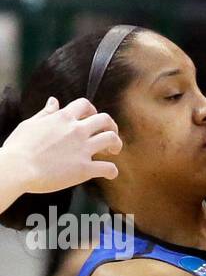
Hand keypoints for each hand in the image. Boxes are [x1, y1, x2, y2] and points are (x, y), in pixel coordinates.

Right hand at [2, 97, 120, 191]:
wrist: (18, 168)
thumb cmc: (19, 148)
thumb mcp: (30, 124)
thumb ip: (46, 113)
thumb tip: (54, 101)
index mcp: (62, 118)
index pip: (85, 105)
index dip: (92, 110)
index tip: (92, 118)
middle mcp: (76, 130)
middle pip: (105, 120)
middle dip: (111, 126)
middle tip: (110, 135)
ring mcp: (82, 149)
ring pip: (112, 139)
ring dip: (116, 144)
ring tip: (113, 151)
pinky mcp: (84, 169)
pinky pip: (108, 168)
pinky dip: (112, 171)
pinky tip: (110, 173)